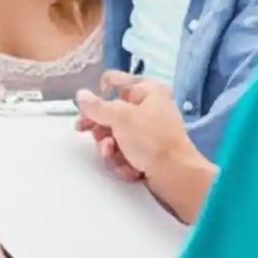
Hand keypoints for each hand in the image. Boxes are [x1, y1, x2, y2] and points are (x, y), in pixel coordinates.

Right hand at [75, 71, 195, 179]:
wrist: (176, 176)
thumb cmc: (151, 139)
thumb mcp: (120, 117)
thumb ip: (96, 106)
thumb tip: (80, 95)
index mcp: (148, 90)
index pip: (115, 81)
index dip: (99, 92)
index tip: (88, 107)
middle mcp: (149, 108)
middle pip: (111, 113)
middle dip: (100, 128)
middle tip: (88, 132)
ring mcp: (148, 132)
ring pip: (115, 135)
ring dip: (110, 148)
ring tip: (112, 154)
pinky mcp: (147, 153)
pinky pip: (124, 152)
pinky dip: (122, 161)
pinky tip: (128, 167)